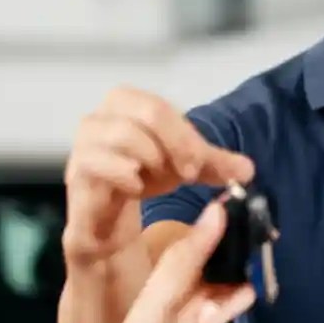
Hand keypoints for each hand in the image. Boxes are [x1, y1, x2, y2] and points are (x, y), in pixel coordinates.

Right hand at [62, 86, 253, 265]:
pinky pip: (95, 161)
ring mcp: (84, 144)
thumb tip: (247, 170)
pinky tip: (135, 187)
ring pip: (120, 133)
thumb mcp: (184, 168)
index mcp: (127, 104)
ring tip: (154, 179)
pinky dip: (123, 173)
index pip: (159, 106)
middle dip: (174, 142)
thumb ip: (214, 165)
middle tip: (187, 171)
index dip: (182, 134)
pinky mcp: (76, 172)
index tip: (198, 165)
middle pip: (144, 111)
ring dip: (149, 157)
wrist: (109, 218)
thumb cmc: (143, 178)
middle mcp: (100, 117)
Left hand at [106, 201, 255, 322]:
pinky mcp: (216, 318)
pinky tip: (220, 314)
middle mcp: (191, 271)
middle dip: (242, 246)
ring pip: (235, 273)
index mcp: (174, 258)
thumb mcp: (167, 285)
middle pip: (226, 248)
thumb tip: (219, 207)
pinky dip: (235, 302)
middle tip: (263, 241)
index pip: (205, 227)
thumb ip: (193, 251)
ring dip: (238, 280)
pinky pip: (236, 300)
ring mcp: (205, 295)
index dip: (226, 214)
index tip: (250, 200)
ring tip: (230, 289)